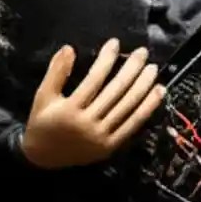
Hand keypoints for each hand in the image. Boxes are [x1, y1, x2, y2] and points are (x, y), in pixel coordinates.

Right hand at [20, 38, 165, 168]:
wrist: (42, 157)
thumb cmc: (42, 122)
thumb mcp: (43, 96)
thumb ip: (56, 72)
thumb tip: (69, 48)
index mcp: (70, 110)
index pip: (94, 79)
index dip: (106, 59)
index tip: (115, 43)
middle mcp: (87, 124)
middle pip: (115, 92)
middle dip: (131, 69)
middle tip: (142, 52)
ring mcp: (101, 136)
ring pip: (127, 107)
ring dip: (143, 86)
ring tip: (153, 68)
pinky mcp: (110, 146)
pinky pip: (133, 125)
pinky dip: (148, 108)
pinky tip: (158, 93)